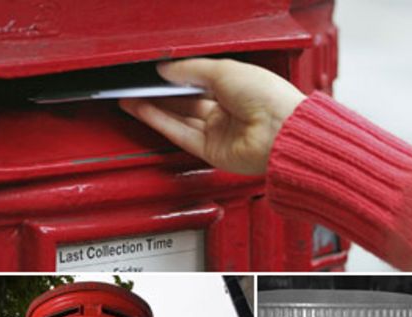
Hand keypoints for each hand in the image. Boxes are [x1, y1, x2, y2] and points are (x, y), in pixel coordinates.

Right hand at [119, 58, 305, 174]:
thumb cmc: (268, 98)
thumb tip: (166, 69)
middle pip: (186, 103)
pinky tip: (143, 110)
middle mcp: (228, 112)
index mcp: (238, 88)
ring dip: (154, 109)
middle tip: (137, 87)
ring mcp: (219, 133)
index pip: (200, 82)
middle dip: (160, 95)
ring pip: (179, 119)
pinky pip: (180, 134)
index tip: (156, 72)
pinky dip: (159, 122)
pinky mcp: (211, 152)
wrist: (281, 130)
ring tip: (131, 99)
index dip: (177, 78)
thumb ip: (191, 70)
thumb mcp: (224, 71)